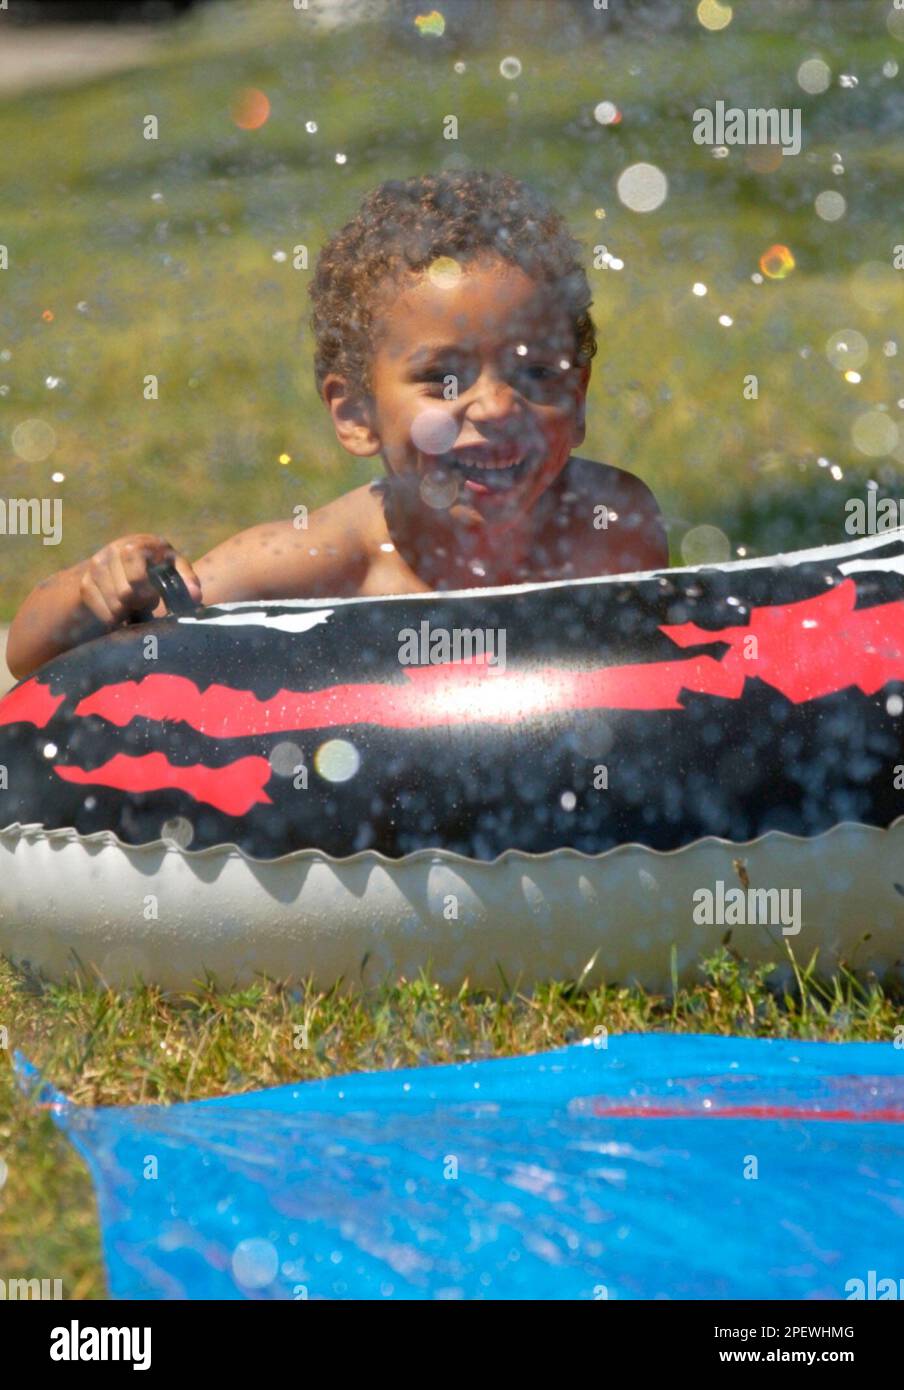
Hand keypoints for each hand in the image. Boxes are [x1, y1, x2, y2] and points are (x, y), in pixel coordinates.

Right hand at [78, 534, 202, 627]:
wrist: (127, 555)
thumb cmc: (158, 562)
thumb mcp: (175, 565)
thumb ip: (187, 579)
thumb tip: (195, 595)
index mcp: (134, 546)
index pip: (136, 581)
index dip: (148, 594)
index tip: (154, 595)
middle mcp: (110, 552)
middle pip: (124, 596)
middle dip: (139, 604)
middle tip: (144, 600)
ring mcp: (95, 568)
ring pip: (113, 607)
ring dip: (128, 611)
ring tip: (134, 601)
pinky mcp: (85, 584)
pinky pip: (101, 613)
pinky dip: (114, 617)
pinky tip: (121, 607)